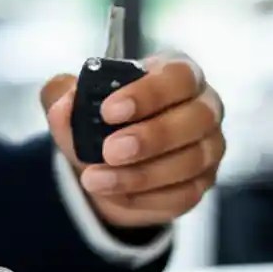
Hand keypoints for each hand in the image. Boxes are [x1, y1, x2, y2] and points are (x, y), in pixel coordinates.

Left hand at [42, 52, 225, 228]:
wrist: (107, 164)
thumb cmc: (101, 121)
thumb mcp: (74, 103)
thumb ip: (63, 96)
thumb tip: (66, 105)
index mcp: (179, 74)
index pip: (178, 76)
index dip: (148, 94)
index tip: (109, 111)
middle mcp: (205, 107)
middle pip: (197, 118)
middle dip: (152, 136)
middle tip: (110, 150)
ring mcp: (209, 147)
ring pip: (191, 161)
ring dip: (142, 174)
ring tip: (97, 180)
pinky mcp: (203, 183)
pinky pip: (185, 194)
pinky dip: (146, 198)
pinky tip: (116, 195)